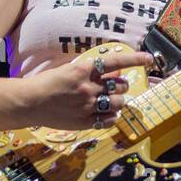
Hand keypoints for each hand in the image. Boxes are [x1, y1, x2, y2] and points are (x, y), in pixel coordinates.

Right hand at [25, 49, 154, 131]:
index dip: (134, 60)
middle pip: (121, 86)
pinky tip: (104, 113)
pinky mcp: (85, 122)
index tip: (149, 59)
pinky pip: (109, 120)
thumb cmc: (49, 82)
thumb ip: (93, 71)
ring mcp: (88, 106)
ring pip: (118, 103)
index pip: (115, 62)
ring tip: (109, 100)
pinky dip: (111, 116)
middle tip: (113, 87)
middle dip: (121, 86)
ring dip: (117, 101)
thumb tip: (115, 72)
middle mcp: (89, 87)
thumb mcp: (71, 70)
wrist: (30, 102)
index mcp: (84, 70)